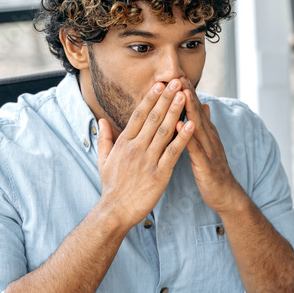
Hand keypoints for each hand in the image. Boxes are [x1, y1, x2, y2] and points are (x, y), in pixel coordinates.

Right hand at [96, 79, 193, 230]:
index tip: (160, 84)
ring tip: (185, 95)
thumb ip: (104, 139)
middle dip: (166, 98)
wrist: (115, 211)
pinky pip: (173, 152)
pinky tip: (192, 125)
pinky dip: (183, 138)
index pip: (139, 115)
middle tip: (177, 81)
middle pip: (153, 118)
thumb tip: (102, 122)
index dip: (150, 98)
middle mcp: (136, 147)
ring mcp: (148, 160)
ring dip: (175, 111)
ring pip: (164, 131)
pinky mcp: (159, 173)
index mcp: (124, 143)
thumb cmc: (111, 187)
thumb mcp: (103, 161)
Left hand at [180, 78, 244, 213]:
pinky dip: (186, 136)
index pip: (196, 109)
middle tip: (178, 76)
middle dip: (188, 94)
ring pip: (197, 127)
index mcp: (207, 134)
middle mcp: (209, 138)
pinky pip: (194, 149)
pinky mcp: (205, 166)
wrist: (226, 195)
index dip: (188, 92)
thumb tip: (204, 105)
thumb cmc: (214, 170)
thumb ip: (205, 125)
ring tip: (179, 93)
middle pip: (197, 113)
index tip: (177, 75)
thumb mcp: (210, 145)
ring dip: (189, 109)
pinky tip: (177, 125)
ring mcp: (209, 151)